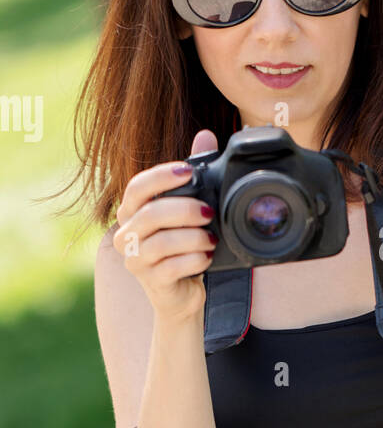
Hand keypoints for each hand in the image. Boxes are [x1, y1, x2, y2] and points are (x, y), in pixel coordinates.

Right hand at [113, 129, 219, 325]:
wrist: (182, 293)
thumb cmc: (183, 246)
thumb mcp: (189, 208)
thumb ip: (194, 174)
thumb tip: (205, 134)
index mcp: (133, 211)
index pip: (137, 186)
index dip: (162, 176)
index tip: (189, 172)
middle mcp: (126, 233)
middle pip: (151, 214)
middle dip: (185, 210)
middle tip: (210, 211)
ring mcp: (135, 259)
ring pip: (162, 243)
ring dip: (194, 238)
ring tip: (211, 239)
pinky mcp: (150, 282)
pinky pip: (172, 267)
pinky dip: (196, 260)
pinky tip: (207, 258)